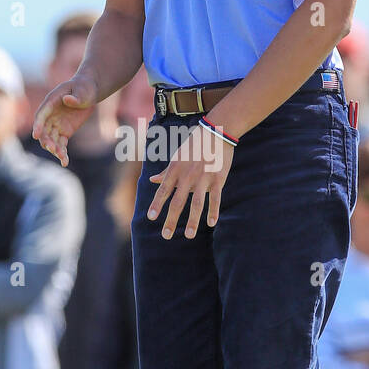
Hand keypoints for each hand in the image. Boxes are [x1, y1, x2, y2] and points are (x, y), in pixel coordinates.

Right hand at [31, 73, 97, 166]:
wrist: (89, 93)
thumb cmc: (84, 87)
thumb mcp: (82, 90)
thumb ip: (75, 96)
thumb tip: (68, 100)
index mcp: (51, 102)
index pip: (41, 115)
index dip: (37, 125)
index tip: (35, 135)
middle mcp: (50, 115)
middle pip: (44, 130)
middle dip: (47, 140)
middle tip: (53, 149)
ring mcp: (56, 124)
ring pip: (51, 140)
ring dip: (54, 149)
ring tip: (63, 159)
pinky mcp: (64, 132)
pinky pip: (61, 144)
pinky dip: (62, 153)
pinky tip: (65, 162)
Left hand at [147, 122, 234, 238]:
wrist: (216, 132)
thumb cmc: (194, 145)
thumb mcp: (177, 157)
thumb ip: (166, 172)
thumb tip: (152, 180)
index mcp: (176, 170)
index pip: (163, 191)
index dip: (157, 204)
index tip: (151, 218)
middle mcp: (187, 176)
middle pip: (177, 202)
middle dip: (171, 220)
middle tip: (165, 236)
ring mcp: (203, 178)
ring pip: (196, 203)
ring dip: (192, 221)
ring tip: (188, 235)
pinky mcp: (218, 178)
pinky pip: (215, 198)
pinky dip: (213, 211)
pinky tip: (211, 223)